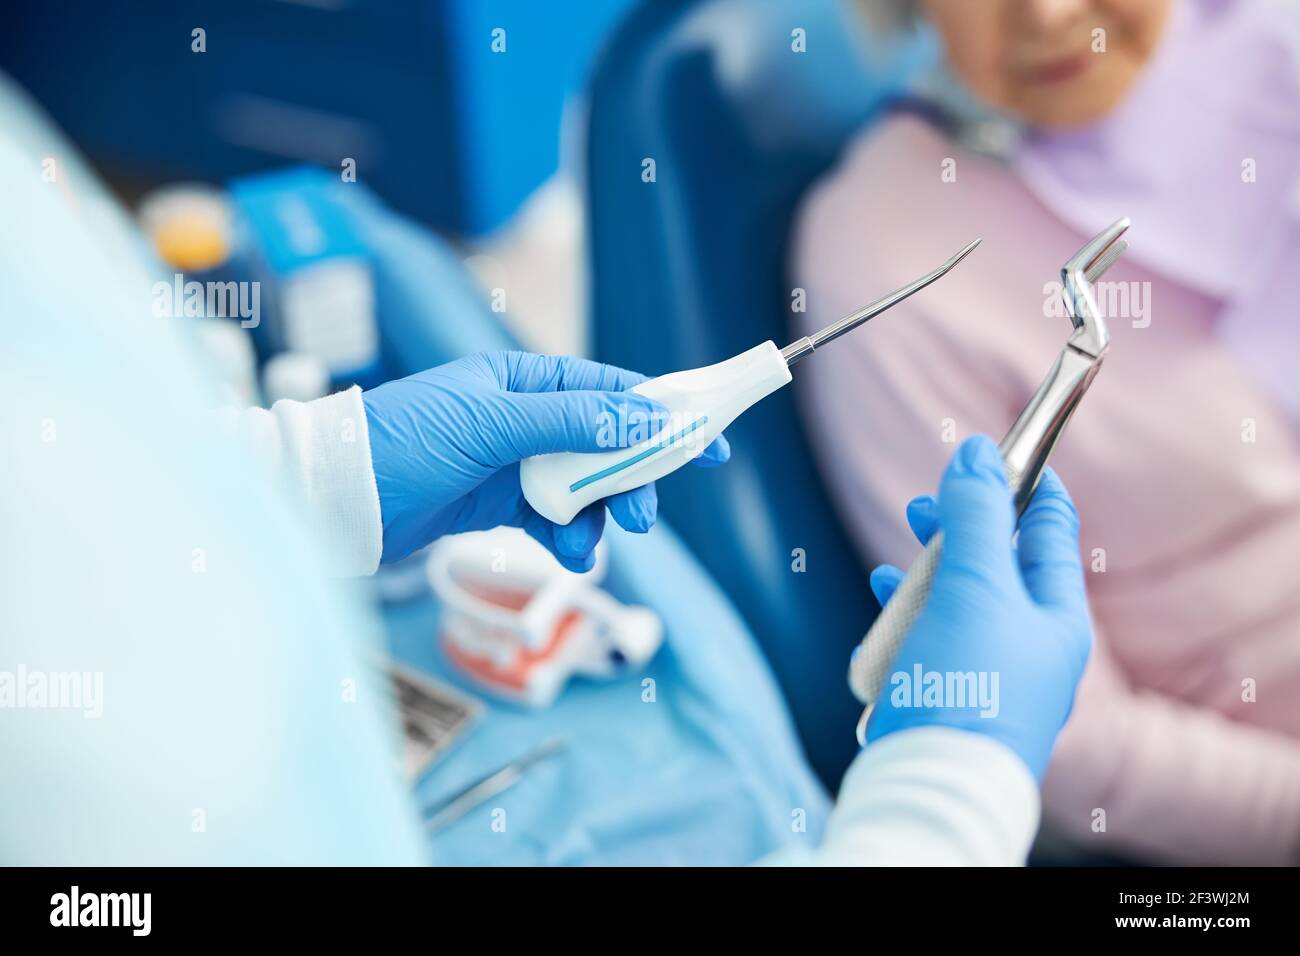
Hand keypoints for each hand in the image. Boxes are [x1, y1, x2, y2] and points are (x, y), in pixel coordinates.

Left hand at [361, 351, 729, 569]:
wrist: (335, 499)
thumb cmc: (403, 442)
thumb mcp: (492, 424)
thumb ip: (570, 420)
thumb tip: (643, 415)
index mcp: (522, 381)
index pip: (609, 390)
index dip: (661, 413)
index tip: (706, 438)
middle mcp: (524, 417)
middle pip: (605, 444)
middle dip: (632, 478)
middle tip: (645, 513)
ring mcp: (512, 462)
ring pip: (583, 487)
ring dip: (600, 514)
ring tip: (600, 542)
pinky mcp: (498, 503)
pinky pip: (554, 518)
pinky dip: (569, 536)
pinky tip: (570, 553)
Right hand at [864, 435, 1092, 779]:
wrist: (932, 782)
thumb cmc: (967, 684)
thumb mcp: (977, 585)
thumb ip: (977, 515)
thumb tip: (979, 452)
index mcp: (1056, 617)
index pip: (1051, 529)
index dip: (1026, 483)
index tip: (996, 449)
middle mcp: (1027, 644)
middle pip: (996, 563)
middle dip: (958, 529)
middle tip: (925, 507)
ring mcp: (985, 671)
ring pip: (954, 600)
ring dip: (922, 575)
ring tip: (891, 567)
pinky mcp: (944, 693)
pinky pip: (926, 640)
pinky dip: (903, 621)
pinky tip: (879, 617)